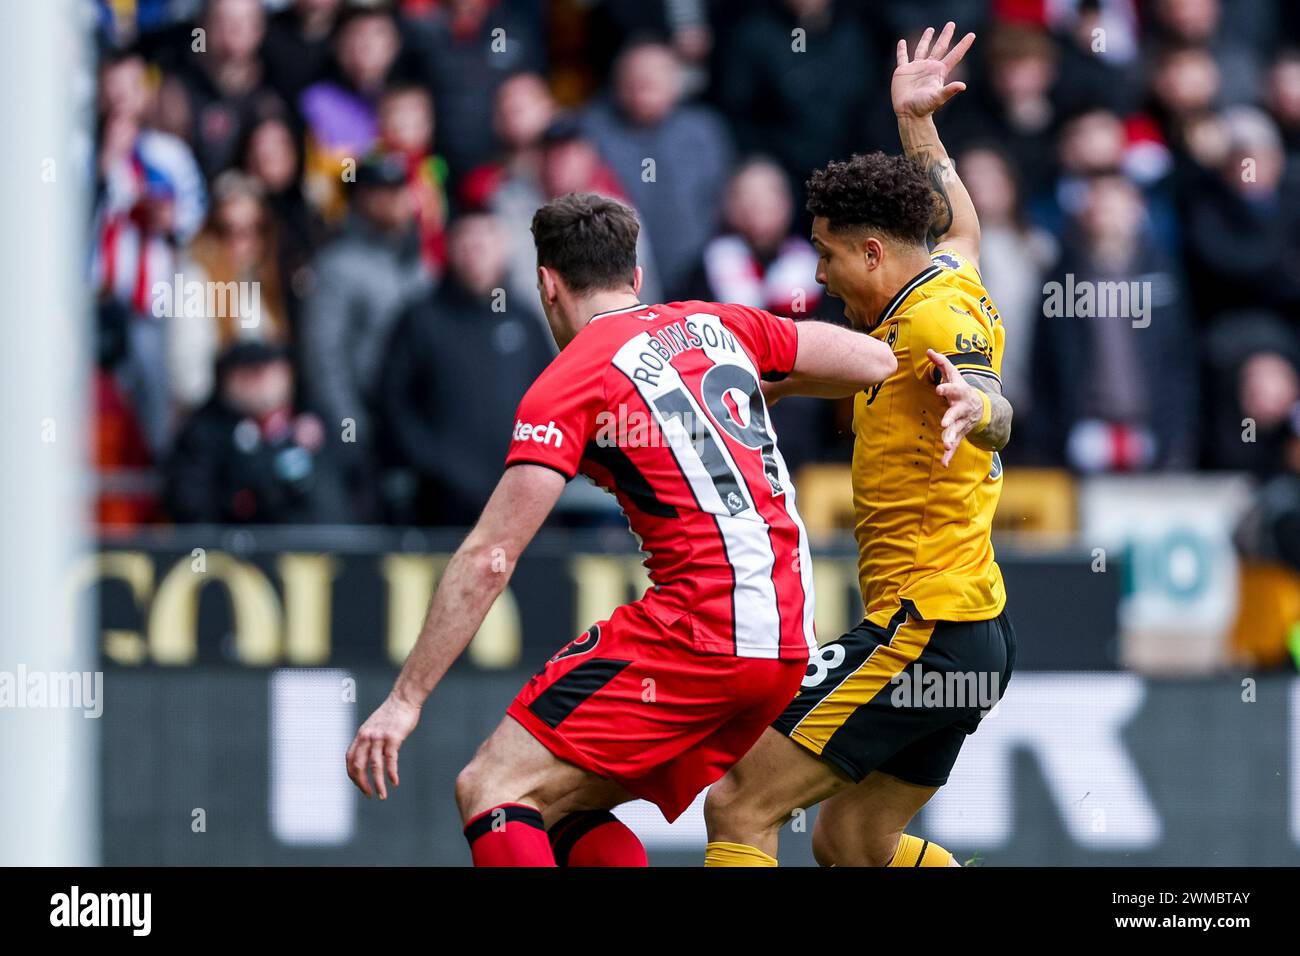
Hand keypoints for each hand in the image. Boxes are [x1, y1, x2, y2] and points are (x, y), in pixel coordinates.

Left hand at [346, 693, 420, 798]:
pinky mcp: (393, 737)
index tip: (360, 785)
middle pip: (358, 765)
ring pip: (375, 766)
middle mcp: (367, 737)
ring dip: (378, 783)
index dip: (353, 775)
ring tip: (382, 795)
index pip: (350, 759)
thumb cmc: (392, 713)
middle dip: (362, 783)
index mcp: (361, 735)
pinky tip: (394, 782)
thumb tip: (368, 755)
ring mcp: (379, 737)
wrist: (404, 699)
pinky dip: (391, 773)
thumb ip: (369, 739)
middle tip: (369, 794)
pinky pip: (390, 759)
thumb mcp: (374, 726)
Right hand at [892, 22, 974, 119]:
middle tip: (951, 24)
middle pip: (940, 47)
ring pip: (922, 49)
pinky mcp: (903, 72)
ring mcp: (916, 68)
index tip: (972, 35)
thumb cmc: (924, 107)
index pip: (954, 55)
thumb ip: (949, 90)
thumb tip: (962, 86)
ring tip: (930, 29)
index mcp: (939, 71)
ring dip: (926, 39)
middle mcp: (929, 67)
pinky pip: (902, 57)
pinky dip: (901, 50)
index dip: (963, 45)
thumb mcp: (937, 98)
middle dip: (946, 36)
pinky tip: (902, 42)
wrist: (908, 114)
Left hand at [928, 349, 982, 466]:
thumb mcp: (953, 375)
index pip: (953, 389)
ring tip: (946, 444)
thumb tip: (928, 350)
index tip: (939, 389)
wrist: (981, 408)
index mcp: (960, 394)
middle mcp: (962, 409)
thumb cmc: (961, 389)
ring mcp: (962, 423)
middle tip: (945, 423)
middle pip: (956, 414)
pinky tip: (943, 464)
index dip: (946, 389)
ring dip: (951, 438)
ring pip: (957, 431)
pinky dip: (950, 455)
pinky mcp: (960, 434)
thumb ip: (941, 363)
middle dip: (951, 418)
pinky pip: (955, 445)